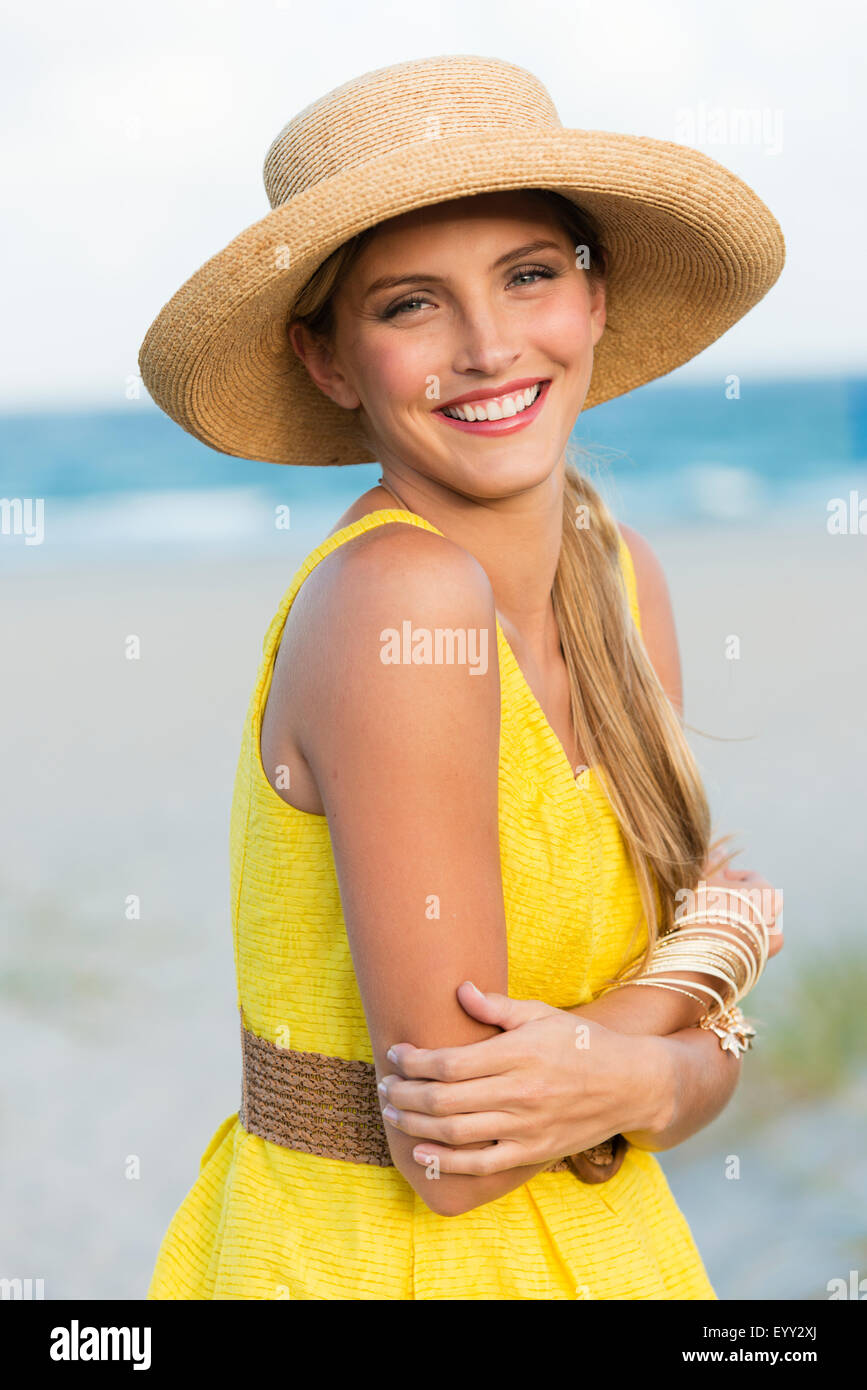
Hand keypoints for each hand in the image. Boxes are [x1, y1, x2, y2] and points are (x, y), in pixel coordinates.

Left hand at [379, 982, 670, 1174]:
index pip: (451, 1063)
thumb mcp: (542, 1014)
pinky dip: (447, 1161)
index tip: (396, 1054)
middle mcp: (519, 1092)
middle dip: (406, 1093)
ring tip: (393, 1111)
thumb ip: (497, 1007)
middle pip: (445, 1100)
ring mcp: (526, 1126)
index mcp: (519, 1053)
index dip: (415, 1061)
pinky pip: (482, 1163)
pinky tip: (422, 1152)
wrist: (630, 1085)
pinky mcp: (532, 1151)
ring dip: (416, 1124)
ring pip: (456, 1133)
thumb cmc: (582, 1043)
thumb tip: (460, 990)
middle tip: (385, 1085)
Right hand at [697, 861, 783, 959]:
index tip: (711, 884)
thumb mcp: (704, 880)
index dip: (728, 877)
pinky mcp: (767, 955)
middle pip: (754, 898)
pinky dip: (744, 937)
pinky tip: (725, 938)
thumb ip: (714, 862)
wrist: (707, 953)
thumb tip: (724, 849)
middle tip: (711, 905)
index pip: (748, 876)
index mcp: (766, 889)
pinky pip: (755, 940)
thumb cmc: (704, 910)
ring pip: (755, 919)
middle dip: (736, 899)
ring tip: (716, 923)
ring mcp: (773, 935)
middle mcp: (776, 912)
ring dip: (741, 918)